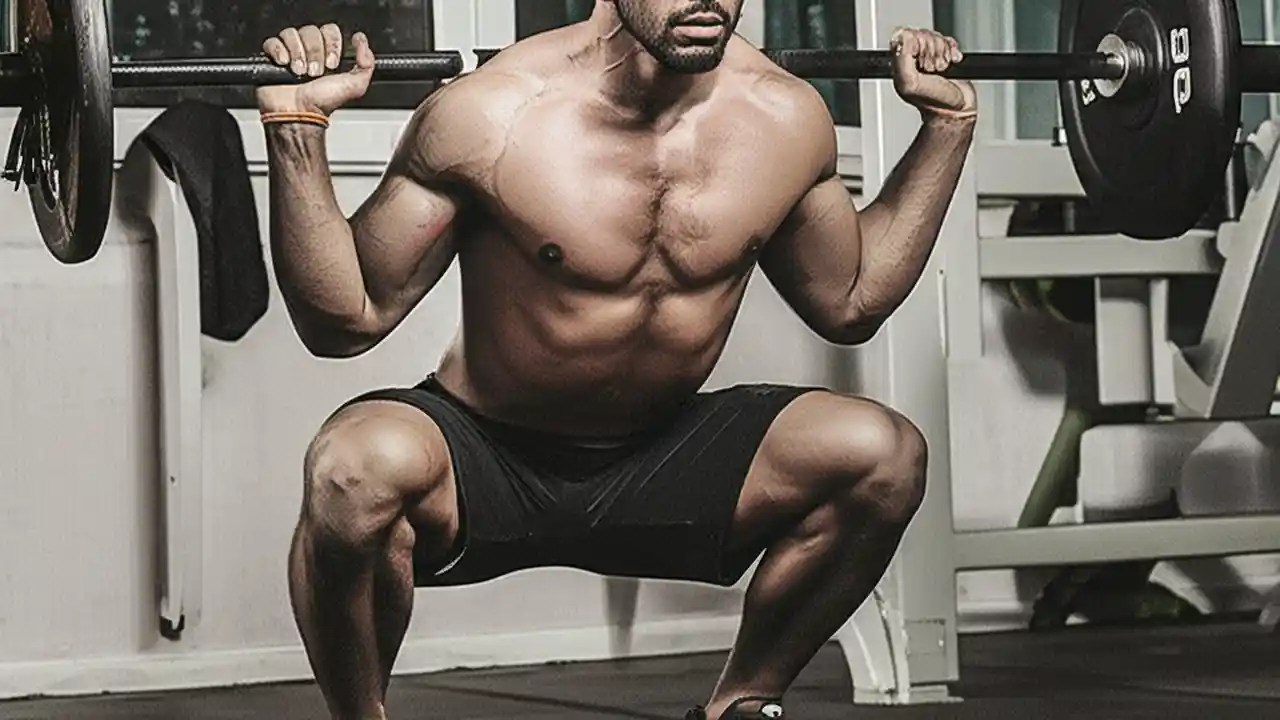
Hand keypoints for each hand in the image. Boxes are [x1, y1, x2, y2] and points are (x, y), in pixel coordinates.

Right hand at [256, 24, 374, 114]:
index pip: (330, 31)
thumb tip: (362, 41)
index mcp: (327, 54)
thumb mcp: (355, 86)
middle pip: (311, 30)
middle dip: (315, 52)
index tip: (332, 64)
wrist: (299, 113)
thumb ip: (366, 64)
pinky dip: (279, 51)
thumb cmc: (322, 103)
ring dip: (298, 54)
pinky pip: (273, 41)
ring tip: (300, 73)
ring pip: (292, 34)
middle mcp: (309, 51)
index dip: (331, 44)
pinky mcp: (272, 57)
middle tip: (315, 72)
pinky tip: (285, 65)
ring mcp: (290, 52)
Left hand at [890, 28, 977, 119]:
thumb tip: (904, 36)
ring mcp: (928, 55)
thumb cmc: (932, 101)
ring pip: (935, 36)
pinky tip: (951, 62)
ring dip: (942, 52)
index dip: (916, 44)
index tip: (920, 60)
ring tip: (941, 69)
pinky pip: (948, 40)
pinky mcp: (944, 54)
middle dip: (931, 50)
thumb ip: (901, 58)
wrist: (954, 108)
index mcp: (899, 62)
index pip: (905, 35)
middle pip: (922, 34)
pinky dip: (953, 50)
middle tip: (931, 68)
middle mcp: (912, 58)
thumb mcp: (909, 82)